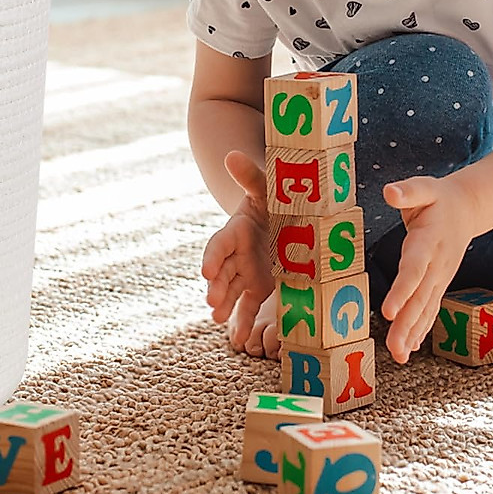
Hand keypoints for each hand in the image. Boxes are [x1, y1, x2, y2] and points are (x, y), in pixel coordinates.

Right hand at [200, 151, 273, 351]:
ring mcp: (247, 271)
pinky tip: (239, 339)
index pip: (220, 243)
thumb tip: (232, 154)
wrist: (288, 214)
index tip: (205, 271)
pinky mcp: (259, 287)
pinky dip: (243, 321)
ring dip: (224, 304)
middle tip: (211, 302)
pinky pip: (248, 305)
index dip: (213, 257)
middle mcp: (238, 253)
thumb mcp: (266, 187)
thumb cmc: (275, 198)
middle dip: (217, 286)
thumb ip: (251, 175)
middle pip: (223, 271)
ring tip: (217, 319)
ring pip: (231, 290)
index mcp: (238, 229)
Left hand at [380, 174, 480, 363]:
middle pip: (420, 297)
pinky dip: (420, 328)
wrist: (466, 209)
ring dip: (411, 332)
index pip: (414, 269)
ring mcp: (440, 277)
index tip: (389, 311)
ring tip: (398, 355)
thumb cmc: (438, 197)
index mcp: (429, 242)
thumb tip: (389, 192)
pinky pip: (430, 309)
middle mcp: (437, 265)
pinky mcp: (438, 283)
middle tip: (393, 348)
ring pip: (426, 308)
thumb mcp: (424, 187)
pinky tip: (408, 347)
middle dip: (406, 324)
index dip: (403, 291)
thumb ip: (407, 191)